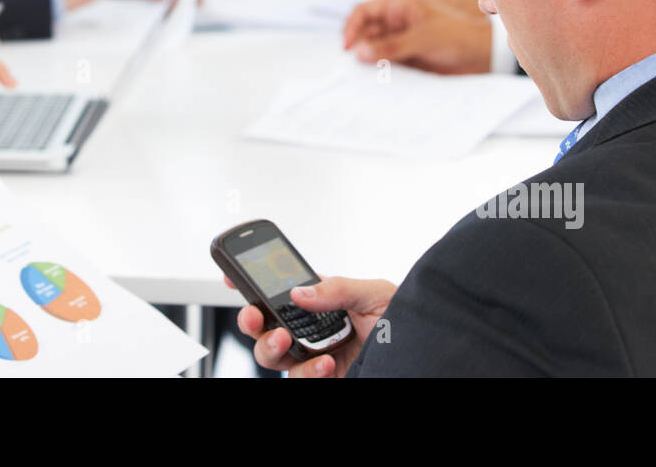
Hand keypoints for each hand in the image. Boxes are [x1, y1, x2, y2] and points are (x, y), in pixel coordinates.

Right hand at [225, 274, 395, 377]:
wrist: (422, 352)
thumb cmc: (403, 320)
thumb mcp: (374, 292)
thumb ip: (336, 288)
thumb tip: (300, 291)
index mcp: (319, 301)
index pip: (278, 291)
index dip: (251, 284)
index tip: (233, 277)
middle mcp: (311, 330)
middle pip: (265, 326)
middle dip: (250, 320)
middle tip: (255, 314)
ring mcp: (314, 356)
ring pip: (273, 355)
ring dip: (271, 346)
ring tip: (287, 339)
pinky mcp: (323, 378)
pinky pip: (299, 379)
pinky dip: (307, 373)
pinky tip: (324, 363)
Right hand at [343, 0, 490, 73]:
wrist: (482, 54)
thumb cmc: (458, 34)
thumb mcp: (424, 38)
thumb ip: (392, 46)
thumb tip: (362, 52)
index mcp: (397, 6)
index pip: (363, 11)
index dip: (351, 27)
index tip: (347, 46)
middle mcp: (394, 22)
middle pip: (364, 33)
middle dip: (357, 47)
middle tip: (355, 66)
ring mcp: (398, 40)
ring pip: (372, 50)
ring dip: (367, 61)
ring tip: (365, 76)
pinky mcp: (404, 57)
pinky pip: (384, 63)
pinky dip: (379, 71)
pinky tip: (378, 80)